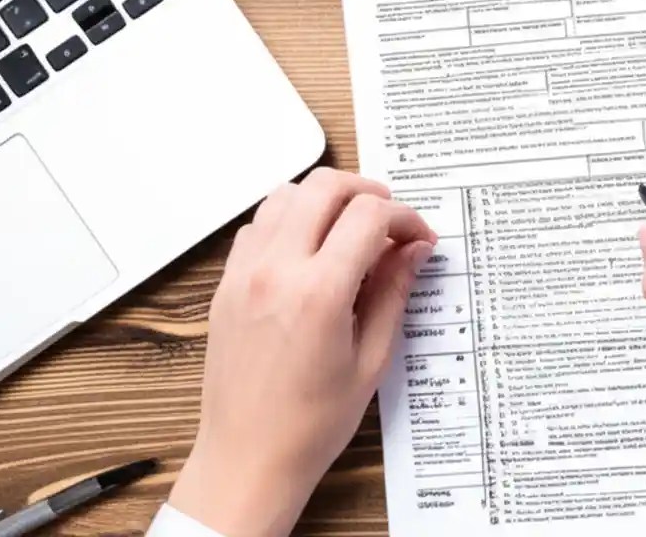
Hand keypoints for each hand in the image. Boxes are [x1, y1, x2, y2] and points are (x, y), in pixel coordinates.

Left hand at [169, 168, 436, 536]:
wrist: (247, 458)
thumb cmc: (311, 424)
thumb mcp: (370, 360)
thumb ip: (394, 293)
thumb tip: (414, 250)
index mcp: (319, 292)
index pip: (369, 215)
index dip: (405, 218)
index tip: (419, 239)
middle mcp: (276, 270)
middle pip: (324, 186)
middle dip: (367, 193)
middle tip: (390, 221)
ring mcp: (244, 272)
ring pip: (285, 194)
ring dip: (324, 200)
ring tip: (351, 230)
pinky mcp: (226, 283)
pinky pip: (258, 225)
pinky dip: (289, 220)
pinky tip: (311, 251)